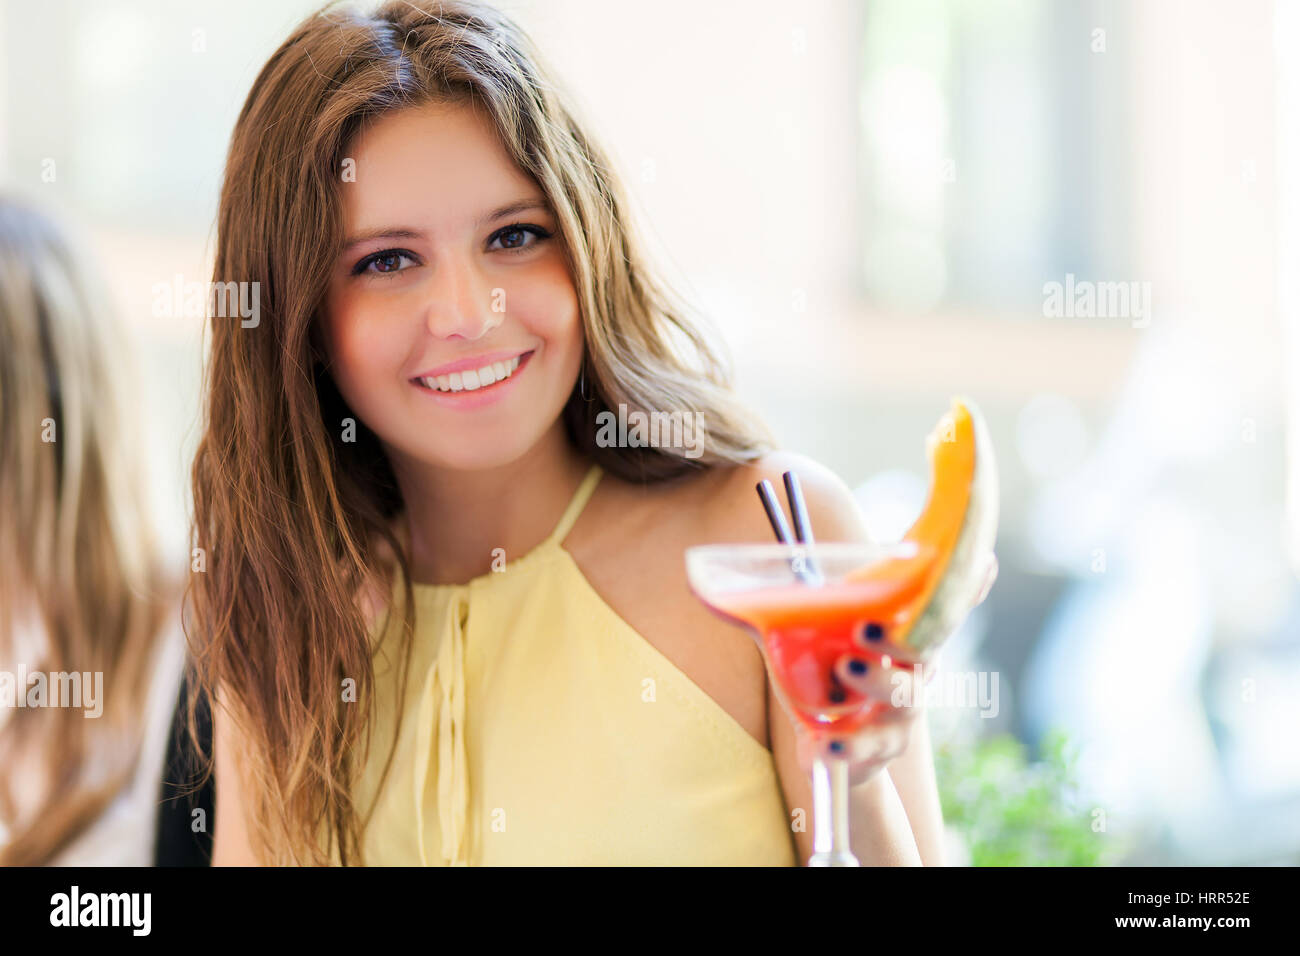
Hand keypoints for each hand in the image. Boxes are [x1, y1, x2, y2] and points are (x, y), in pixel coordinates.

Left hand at [793, 550, 998, 786]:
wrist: (834, 748)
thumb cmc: (827, 676)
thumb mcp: (810, 639)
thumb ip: (786, 609)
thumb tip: (725, 586)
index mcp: (904, 633)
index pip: (942, 605)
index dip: (968, 585)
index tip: (983, 560)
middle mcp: (914, 670)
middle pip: (925, 648)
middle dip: (901, 635)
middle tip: (866, 627)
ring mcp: (903, 712)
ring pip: (905, 696)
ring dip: (877, 682)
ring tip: (845, 672)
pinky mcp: (882, 750)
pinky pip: (871, 749)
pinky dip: (848, 747)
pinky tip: (824, 745)